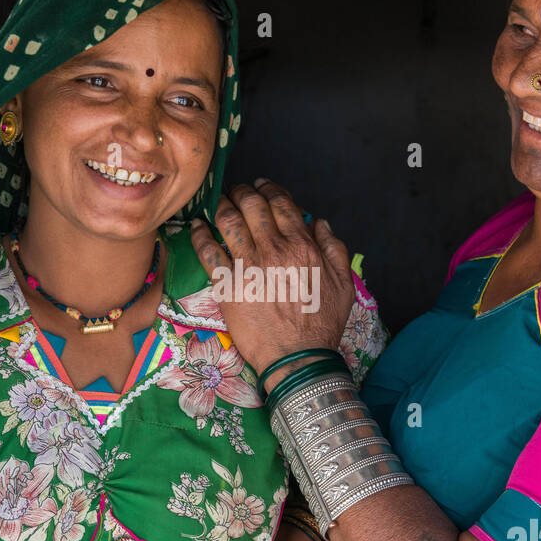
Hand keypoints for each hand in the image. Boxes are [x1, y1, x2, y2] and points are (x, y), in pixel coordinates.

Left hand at [190, 179, 354, 384]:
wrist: (297, 356)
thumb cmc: (322, 323)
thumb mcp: (344, 284)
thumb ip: (335, 249)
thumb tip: (319, 223)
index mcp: (302, 246)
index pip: (281, 204)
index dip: (269, 188)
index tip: (262, 185)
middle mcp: (273, 249)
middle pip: (252, 205)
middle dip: (243, 191)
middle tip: (237, 190)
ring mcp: (247, 266)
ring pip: (228, 221)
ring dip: (222, 205)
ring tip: (219, 201)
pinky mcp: (227, 285)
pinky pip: (207, 251)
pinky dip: (199, 234)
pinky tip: (197, 226)